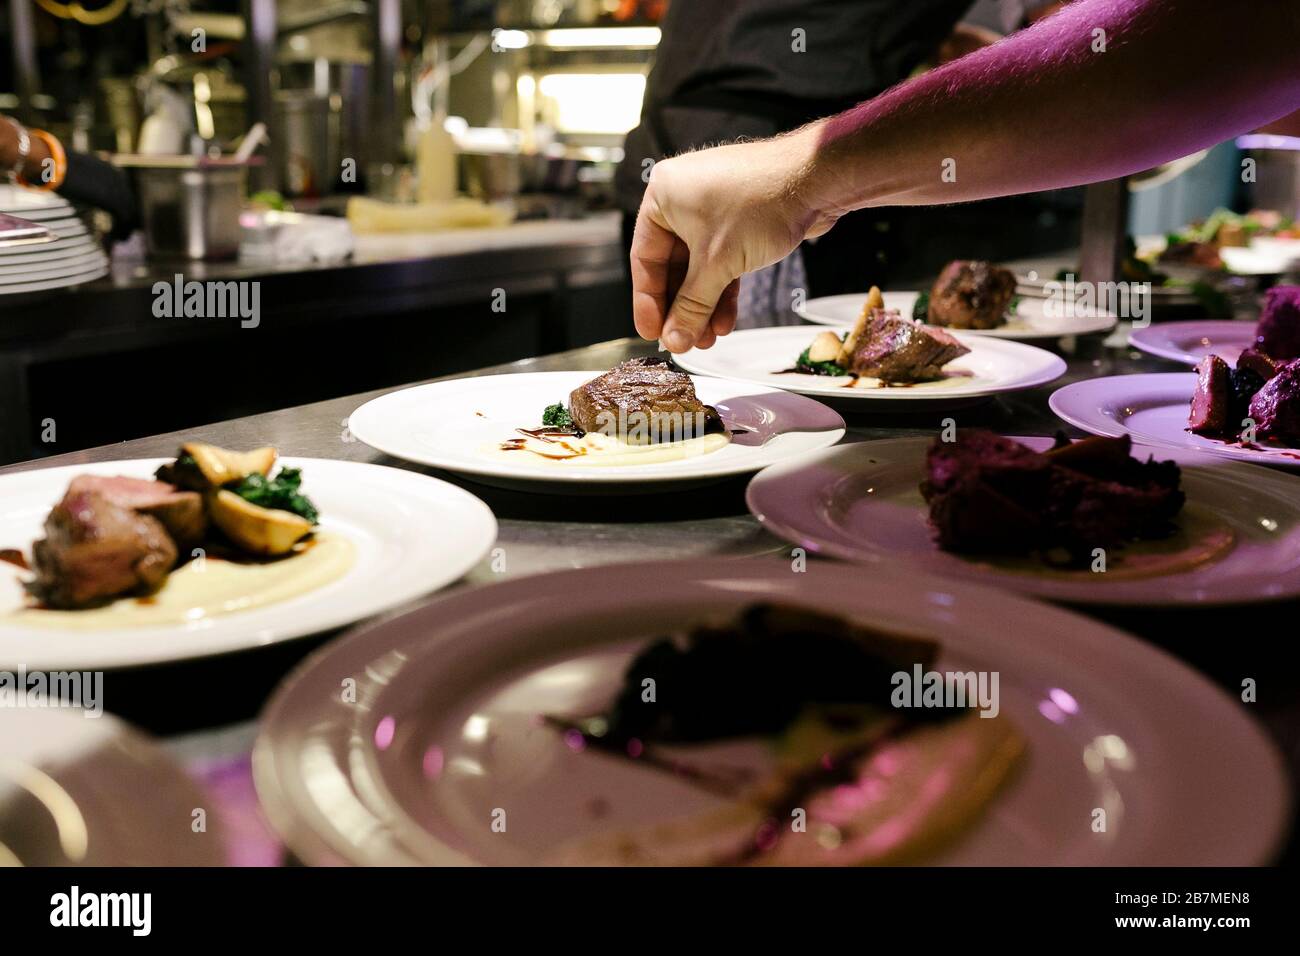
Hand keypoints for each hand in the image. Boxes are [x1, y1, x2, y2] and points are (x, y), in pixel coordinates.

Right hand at [630, 127, 837, 352]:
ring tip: (707, 338)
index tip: (651, 332)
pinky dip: (722, 290)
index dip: (648, 301)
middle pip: (673, 266)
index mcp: (663, 196)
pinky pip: (722, 260)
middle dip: (682, 308)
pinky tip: (724, 319)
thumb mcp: (717, 263)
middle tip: (683, 340)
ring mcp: (713, 209)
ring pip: (700, 268)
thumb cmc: (762, 201)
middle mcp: (684, 199)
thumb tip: (673, 338)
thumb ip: (692, 305)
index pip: (645, 258)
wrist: (816, 180)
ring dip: (703, 305)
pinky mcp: (739, 220)